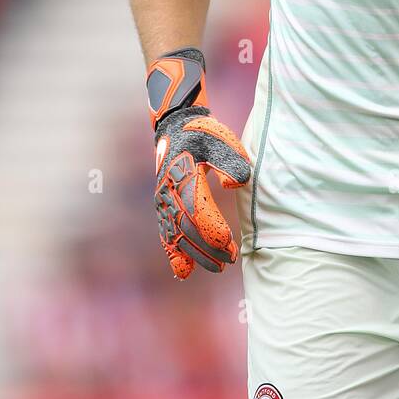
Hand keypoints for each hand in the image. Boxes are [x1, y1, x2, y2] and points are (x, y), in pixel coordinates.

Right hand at [146, 48, 250, 278]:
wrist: (176, 127)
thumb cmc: (202, 134)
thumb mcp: (221, 139)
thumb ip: (231, 160)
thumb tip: (235, 185)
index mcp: (184, 176)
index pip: (199, 212)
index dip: (214, 232)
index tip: (231, 246)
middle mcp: (169, 192)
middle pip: (187, 228)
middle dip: (207, 249)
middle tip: (228, 262)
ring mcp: (163, 201)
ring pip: (175, 235)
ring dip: (194, 255)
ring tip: (215, 268)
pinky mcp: (162, 206)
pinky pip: (166, 233)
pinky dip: (173, 253)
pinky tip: (183, 271)